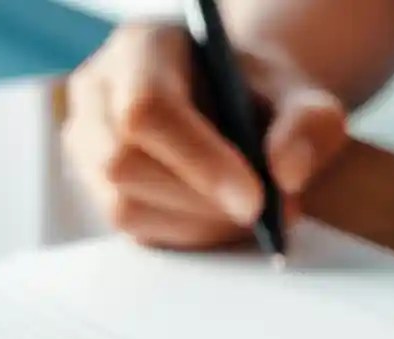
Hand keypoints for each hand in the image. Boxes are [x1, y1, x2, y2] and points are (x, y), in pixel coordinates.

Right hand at [62, 24, 347, 248]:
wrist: (234, 106)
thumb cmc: (260, 96)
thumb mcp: (299, 95)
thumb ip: (307, 124)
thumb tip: (286, 173)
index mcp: (141, 47)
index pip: (147, 109)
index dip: (199, 161)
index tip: (255, 199)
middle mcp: (97, 92)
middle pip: (122, 163)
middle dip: (199, 201)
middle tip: (262, 215)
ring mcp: (86, 145)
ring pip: (123, 206)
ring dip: (196, 225)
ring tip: (250, 215)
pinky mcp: (95, 191)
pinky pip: (134, 231)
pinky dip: (187, 235)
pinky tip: (222, 219)